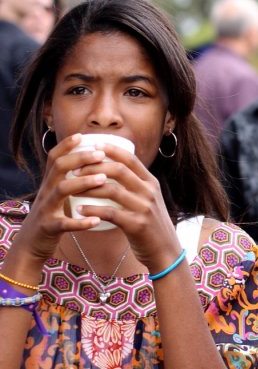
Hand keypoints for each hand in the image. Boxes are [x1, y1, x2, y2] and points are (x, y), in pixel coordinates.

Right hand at [19, 134, 109, 259]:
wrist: (30, 246)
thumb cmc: (51, 217)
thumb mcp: (56, 196)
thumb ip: (69, 181)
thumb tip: (92, 164)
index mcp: (49, 183)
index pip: (55, 158)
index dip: (66, 145)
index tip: (83, 135)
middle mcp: (45, 192)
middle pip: (59, 168)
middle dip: (80, 158)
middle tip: (101, 154)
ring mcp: (45, 209)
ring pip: (61, 190)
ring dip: (82, 183)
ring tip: (103, 180)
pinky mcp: (49, 228)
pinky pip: (64, 223)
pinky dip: (80, 222)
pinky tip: (97, 220)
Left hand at [70, 140, 181, 271]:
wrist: (165, 250)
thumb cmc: (151, 224)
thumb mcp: (148, 200)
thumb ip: (135, 186)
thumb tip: (113, 172)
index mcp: (151, 182)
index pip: (130, 159)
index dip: (111, 150)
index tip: (93, 146)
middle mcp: (149, 191)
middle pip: (119, 170)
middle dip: (95, 167)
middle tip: (76, 169)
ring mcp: (144, 207)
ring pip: (112, 189)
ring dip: (89, 187)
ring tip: (73, 188)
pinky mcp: (136, 224)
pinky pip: (110, 213)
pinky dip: (92, 209)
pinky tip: (79, 210)